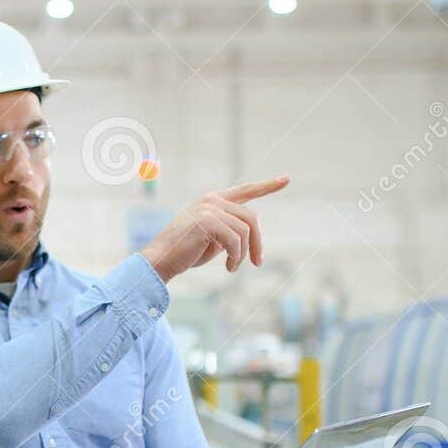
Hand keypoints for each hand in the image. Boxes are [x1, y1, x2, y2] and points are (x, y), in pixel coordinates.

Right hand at [139, 175, 289, 282]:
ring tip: (233, 267)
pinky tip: (228, 268)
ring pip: (245, 231)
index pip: (245, 190)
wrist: (161, 259)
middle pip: (252, 218)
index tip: (286, 179)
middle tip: (257, 263)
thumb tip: (253, 235)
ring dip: (243, 254)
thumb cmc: (185, 252)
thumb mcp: (213, 239)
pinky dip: (235, 257)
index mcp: (213, 200)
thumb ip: (230, 230)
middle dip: (258, 243)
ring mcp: (209, 208)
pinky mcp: (207, 221)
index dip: (267, 186)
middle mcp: (212, 200)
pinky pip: (235, 241)